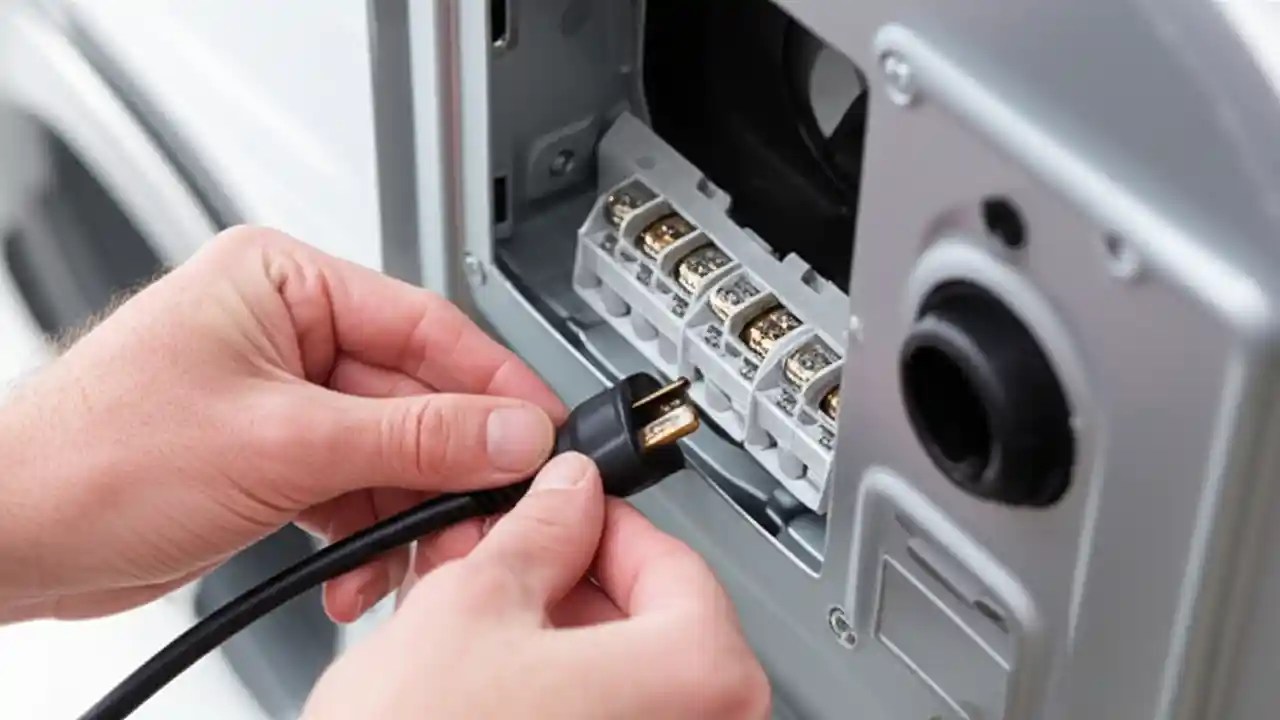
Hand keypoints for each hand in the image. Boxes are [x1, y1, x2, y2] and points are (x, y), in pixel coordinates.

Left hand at [0, 226, 564, 621]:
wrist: (11, 537)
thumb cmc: (92, 458)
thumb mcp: (282, 442)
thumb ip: (411, 437)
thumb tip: (508, 430)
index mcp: (281, 282)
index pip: (423, 323)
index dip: (491, 381)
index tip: (539, 427)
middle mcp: (283, 332)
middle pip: (411, 396)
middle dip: (447, 465)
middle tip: (489, 507)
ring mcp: (278, 398)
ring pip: (388, 451)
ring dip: (406, 511)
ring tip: (417, 555)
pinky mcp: (271, 456)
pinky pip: (352, 488)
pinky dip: (366, 533)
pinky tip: (364, 571)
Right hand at [303, 453, 770, 719]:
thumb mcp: (470, 607)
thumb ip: (538, 533)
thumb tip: (565, 499)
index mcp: (702, 676)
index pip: (676, 559)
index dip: (598, 522)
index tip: (558, 513)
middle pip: (651, 624)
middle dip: (566, 584)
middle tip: (503, 565)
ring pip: (623, 680)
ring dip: (554, 641)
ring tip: (476, 630)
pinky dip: (560, 699)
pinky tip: (490, 687)